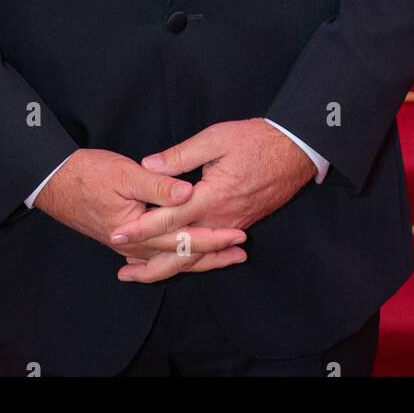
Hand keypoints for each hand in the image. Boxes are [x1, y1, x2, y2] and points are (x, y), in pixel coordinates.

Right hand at [33, 147, 249, 274]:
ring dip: (197, 259)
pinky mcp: (123, 241)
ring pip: (169, 260)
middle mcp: (135, 246)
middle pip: (181, 256)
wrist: (53, 182)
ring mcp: (128, 247)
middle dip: (213, 254)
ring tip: (222, 258)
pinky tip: (181, 261)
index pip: (185, 239)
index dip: (214, 237)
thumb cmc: (88, 173)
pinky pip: (154, 258)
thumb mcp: (124, 172)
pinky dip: (172, 260)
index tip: (238, 235)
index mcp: (139, 229)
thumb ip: (157, 183)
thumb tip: (187, 192)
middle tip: (241, 252)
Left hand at [107, 119, 315, 283]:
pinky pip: (211, 249)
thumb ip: (181, 155)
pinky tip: (179, 261)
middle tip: (123, 272)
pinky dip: (192, 259)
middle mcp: (221, 219)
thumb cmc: (256, 140)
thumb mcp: (216, 138)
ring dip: (169, 266)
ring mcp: (232, 225)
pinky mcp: (240, 223)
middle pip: (181, 250)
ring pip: (197, 255)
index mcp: (211, 197)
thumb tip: (149, 164)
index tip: (118, 234)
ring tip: (142, 274)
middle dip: (150, 262)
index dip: (141, 228)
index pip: (169, 218)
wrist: (295, 150)